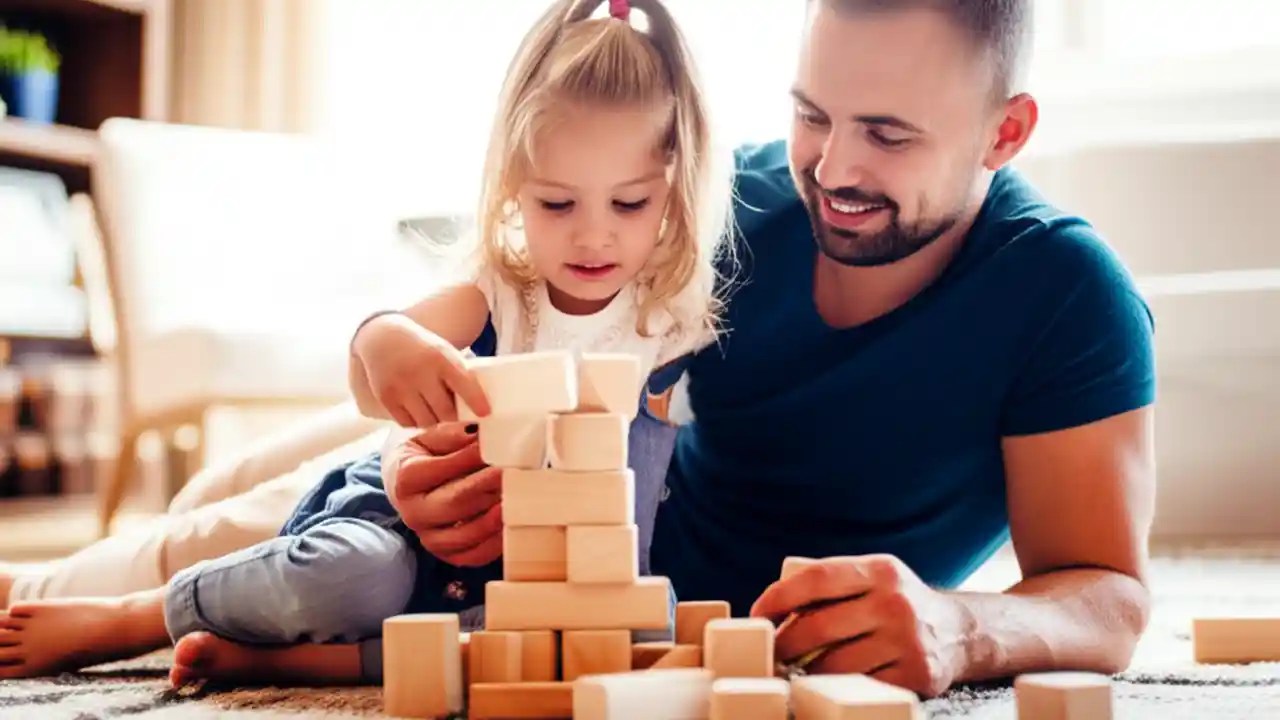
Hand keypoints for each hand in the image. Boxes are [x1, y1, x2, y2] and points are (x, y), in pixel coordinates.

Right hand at [353, 313, 490, 427]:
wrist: (383, 339)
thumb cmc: (422, 349)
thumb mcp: (443, 352)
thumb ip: (458, 374)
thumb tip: (478, 405)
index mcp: (440, 358)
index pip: (464, 384)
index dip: (476, 402)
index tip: (484, 413)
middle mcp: (420, 372)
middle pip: (446, 411)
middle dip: (454, 416)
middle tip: (457, 415)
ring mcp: (401, 387)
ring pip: (428, 422)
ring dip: (436, 421)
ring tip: (437, 412)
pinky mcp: (386, 398)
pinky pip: (408, 424)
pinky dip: (417, 422)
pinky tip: (420, 412)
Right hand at [389, 423, 502, 566]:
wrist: (407, 485)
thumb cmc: (423, 457)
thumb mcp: (429, 438)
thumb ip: (454, 435)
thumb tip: (481, 433)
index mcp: (406, 480)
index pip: (444, 468)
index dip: (474, 458)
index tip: (500, 446)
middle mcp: (413, 513)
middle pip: (456, 503)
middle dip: (489, 487)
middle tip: (516, 472)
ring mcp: (428, 538)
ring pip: (467, 534)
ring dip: (496, 517)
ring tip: (519, 498)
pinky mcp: (446, 555)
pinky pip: (474, 555)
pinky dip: (496, 543)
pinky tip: (512, 524)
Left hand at [751, 554, 970, 697]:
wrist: (960, 631)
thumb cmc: (896, 603)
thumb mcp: (874, 578)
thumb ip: (832, 583)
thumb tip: (771, 609)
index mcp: (880, 570)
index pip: (816, 579)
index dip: (779, 597)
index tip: (756, 614)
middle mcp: (896, 602)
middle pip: (819, 627)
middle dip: (784, 644)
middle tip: (770, 653)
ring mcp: (908, 640)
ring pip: (835, 664)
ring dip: (807, 672)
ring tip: (794, 671)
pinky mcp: (917, 674)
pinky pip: (861, 686)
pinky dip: (839, 687)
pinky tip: (830, 685)